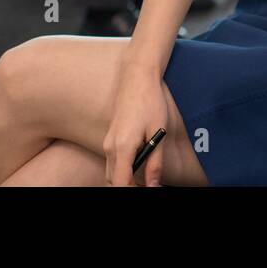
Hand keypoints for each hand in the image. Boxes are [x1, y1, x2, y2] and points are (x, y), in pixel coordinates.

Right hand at [103, 65, 170, 185]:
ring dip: (125, 179)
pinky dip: (123, 169)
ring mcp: (107, 141)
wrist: (137, 76)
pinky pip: (112, 161)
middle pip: (113, 181)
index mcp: (122, 147)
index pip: (120, 183)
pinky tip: (140, 164)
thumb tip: (153, 186)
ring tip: (145, 178)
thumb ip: (154, 163)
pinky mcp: (110, 136)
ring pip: (111, 172)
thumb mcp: (158, 133)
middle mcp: (109, 147)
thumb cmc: (150, 102)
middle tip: (149, 185)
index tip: (148, 190)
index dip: (133, 191)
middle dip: (128, 187)